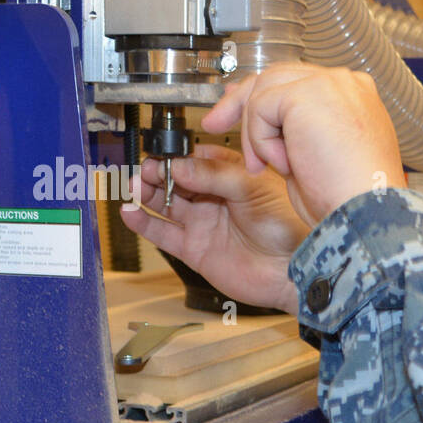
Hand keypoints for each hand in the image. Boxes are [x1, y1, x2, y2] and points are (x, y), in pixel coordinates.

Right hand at [119, 143, 310, 314]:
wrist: (291, 271)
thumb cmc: (286, 227)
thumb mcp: (252, 189)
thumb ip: (214, 176)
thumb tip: (179, 166)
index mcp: (232, 176)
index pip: (196, 159)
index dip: (179, 155)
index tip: (164, 151)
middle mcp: (215, 198)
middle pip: (176, 179)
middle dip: (159, 171)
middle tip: (148, 168)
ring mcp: (203, 223)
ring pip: (165, 203)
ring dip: (147, 193)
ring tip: (135, 184)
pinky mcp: (194, 249)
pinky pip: (162, 233)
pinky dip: (143, 223)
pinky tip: (130, 211)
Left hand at [201, 63, 406, 223]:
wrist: (365, 212)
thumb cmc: (347, 197)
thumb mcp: (313, 155)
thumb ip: (289, 128)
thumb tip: (252, 107)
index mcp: (352, 96)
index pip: (297, 82)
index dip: (264, 98)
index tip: (238, 114)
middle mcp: (344, 83)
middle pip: (276, 77)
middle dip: (241, 103)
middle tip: (215, 124)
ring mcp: (328, 83)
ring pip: (264, 92)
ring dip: (255, 134)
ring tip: (266, 167)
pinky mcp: (308, 93)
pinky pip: (261, 108)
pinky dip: (262, 141)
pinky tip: (286, 164)